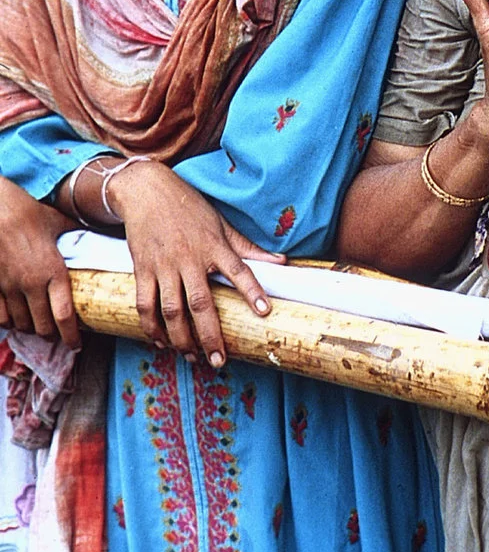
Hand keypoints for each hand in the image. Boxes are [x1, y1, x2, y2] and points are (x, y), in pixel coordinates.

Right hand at [0, 178, 77, 345]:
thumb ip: (77, 234)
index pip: (64, 315)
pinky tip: (16, 318)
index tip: (76, 344)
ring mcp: (10, 288)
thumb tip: (95, 233)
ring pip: (22, 324)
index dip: (71, 336)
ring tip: (39, 326)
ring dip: (32, 329)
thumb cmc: (30, 214)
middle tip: (58, 335)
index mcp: (54, 271)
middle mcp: (32, 285)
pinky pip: (2, 317)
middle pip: (43, 327)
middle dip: (52, 336)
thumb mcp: (60, 222)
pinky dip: (10, 322)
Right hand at [107, 162, 284, 366]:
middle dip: (210, 336)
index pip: (239, 269)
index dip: (252, 291)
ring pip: (172, 310)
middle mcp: (190, 257)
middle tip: (219, 361)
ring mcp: (164, 265)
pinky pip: (145, 304)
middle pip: (201, 303)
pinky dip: (151, 327)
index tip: (265, 312)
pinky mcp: (142, 268)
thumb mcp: (221, 223)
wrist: (147, 190)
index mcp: (214, 245)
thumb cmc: (189, 207)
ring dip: (181, 339)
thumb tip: (282, 263)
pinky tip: (161, 342)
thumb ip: (248, 248)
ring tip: (192, 358)